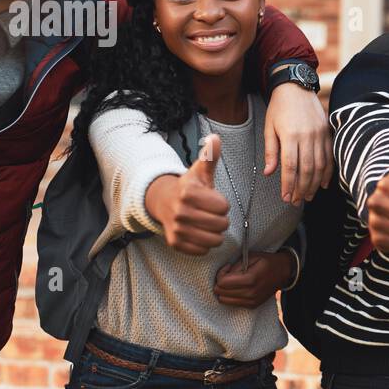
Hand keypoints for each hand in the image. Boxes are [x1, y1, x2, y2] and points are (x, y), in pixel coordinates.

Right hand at [144, 133, 230, 254]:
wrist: (164, 202)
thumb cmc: (189, 187)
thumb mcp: (200, 171)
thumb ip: (210, 156)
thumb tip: (215, 138)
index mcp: (188, 192)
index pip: (223, 207)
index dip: (222, 204)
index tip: (212, 200)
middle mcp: (180, 211)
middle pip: (221, 225)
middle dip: (220, 219)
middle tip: (211, 213)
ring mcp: (176, 229)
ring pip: (214, 240)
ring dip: (215, 233)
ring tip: (207, 223)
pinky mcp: (175, 243)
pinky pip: (203, 251)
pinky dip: (204, 244)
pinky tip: (198, 232)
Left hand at [213, 250, 293, 307]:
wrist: (283, 272)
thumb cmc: (266, 262)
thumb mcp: (251, 256)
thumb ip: (236, 266)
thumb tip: (224, 274)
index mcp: (250, 279)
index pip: (222, 283)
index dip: (220, 273)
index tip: (227, 267)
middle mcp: (251, 293)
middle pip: (220, 293)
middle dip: (220, 282)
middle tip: (228, 274)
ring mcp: (252, 301)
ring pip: (223, 300)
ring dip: (224, 290)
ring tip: (232, 281)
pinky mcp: (252, 306)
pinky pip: (231, 303)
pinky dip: (230, 295)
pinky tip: (237, 287)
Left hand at [264, 81, 332, 204]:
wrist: (297, 86)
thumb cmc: (279, 107)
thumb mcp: (269, 127)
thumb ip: (271, 151)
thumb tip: (269, 173)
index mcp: (290, 135)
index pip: (290, 166)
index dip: (289, 185)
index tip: (286, 198)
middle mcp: (307, 136)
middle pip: (307, 169)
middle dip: (302, 189)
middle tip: (296, 201)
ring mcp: (320, 134)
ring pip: (320, 165)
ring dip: (315, 184)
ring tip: (309, 196)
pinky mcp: (328, 133)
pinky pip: (330, 157)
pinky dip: (328, 173)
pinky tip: (324, 184)